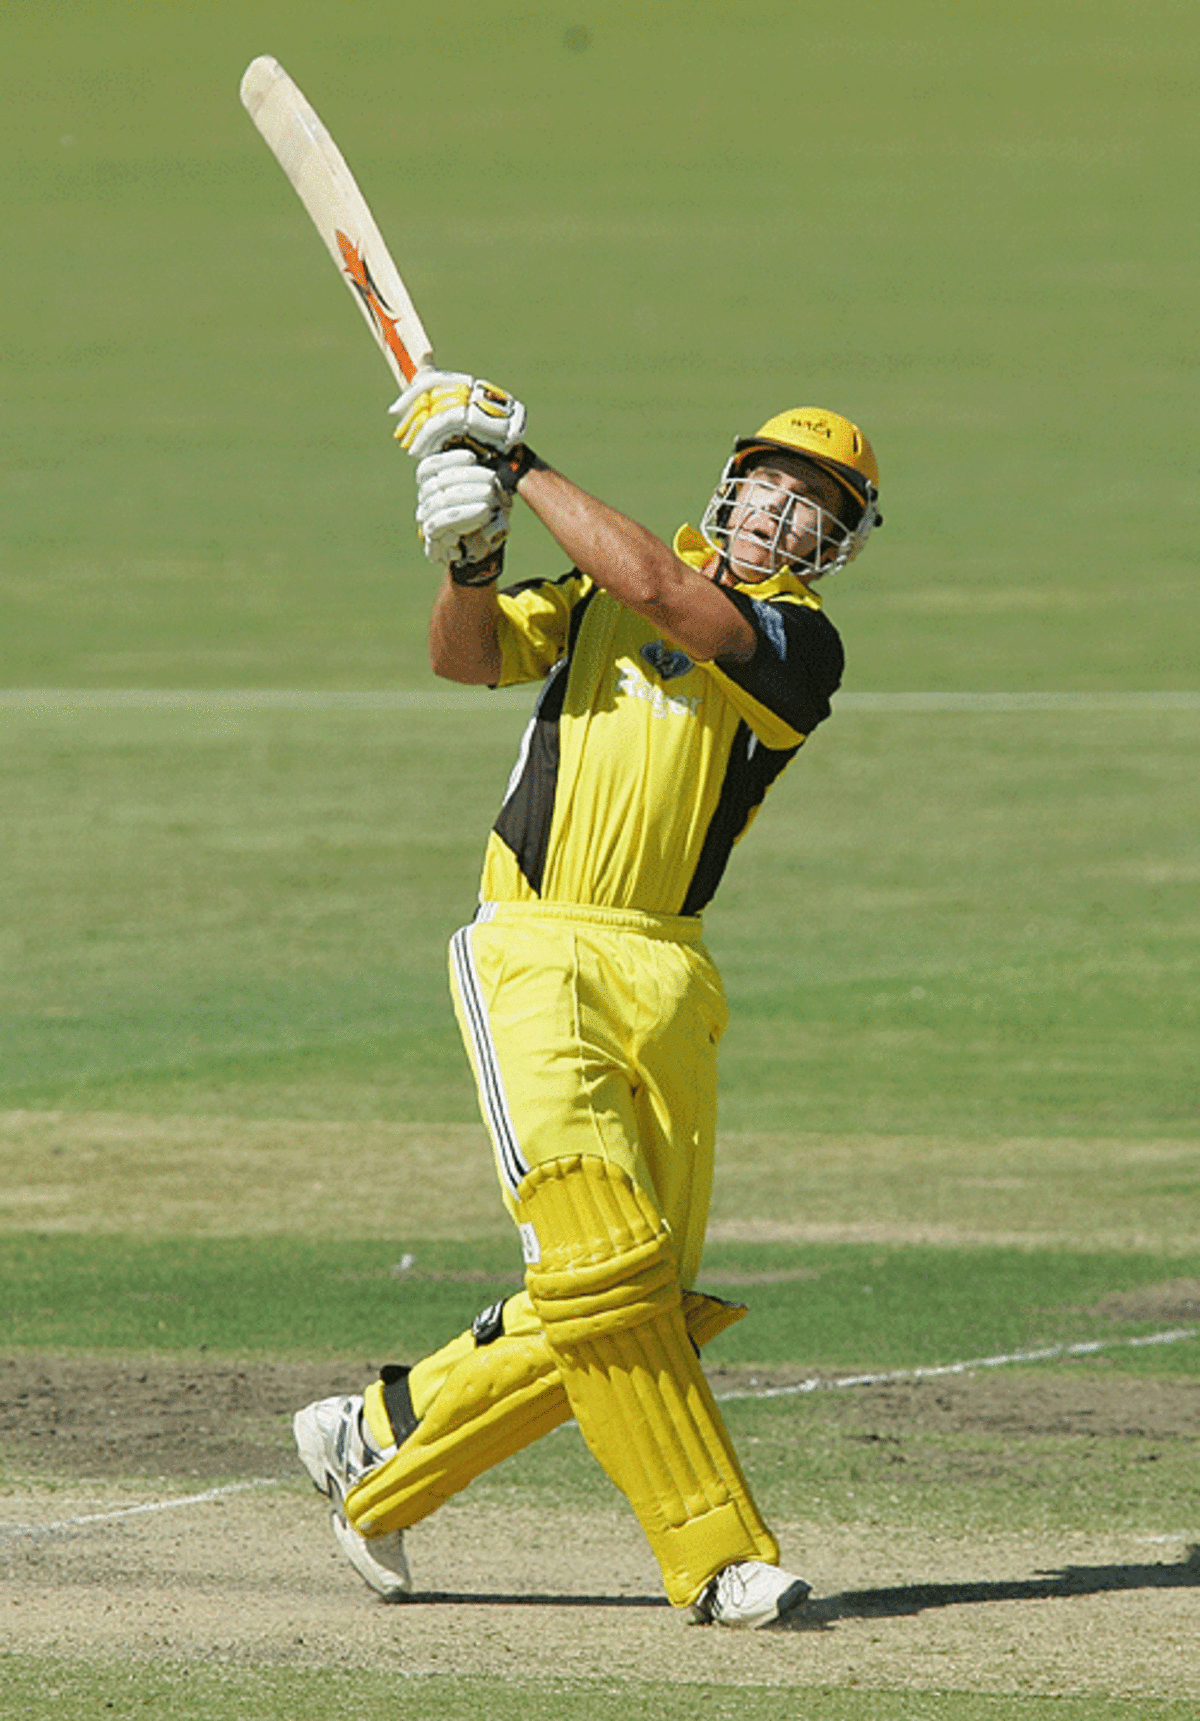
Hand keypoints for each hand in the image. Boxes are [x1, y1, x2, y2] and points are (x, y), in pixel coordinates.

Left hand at [391, 369, 526, 461]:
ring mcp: (481, 399)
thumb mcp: (460, 436)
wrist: (514, 472)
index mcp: (472, 388)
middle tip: (398, 427)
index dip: (413, 392)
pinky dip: (426, 436)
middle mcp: (477, 388)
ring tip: (409, 447)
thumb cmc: (487, 457)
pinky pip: (444, 420)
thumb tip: (416, 415)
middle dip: (411, 407)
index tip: (396, 410)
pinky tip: (419, 451)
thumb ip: (443, 423)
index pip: (436, 379)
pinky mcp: (478, 415)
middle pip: (434, 386)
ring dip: (418, 426)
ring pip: (437, 403)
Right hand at [415, 448, 510, 570]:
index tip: (472, 457)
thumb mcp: (491, 492)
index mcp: (433, 486)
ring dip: (467, 496)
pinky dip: (462, 515)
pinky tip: (483, 511)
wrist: (484, 552)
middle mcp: (426, 502)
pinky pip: (439, 525)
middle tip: (491, 478)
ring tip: (490, 495)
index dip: (448, 459)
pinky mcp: (432, 542)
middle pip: (437, 483)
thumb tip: (490, 456)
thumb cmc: (488, 516)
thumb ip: (485, 477)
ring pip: (439, 502)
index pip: (429, 466)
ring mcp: (426, 522)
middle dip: (466, 477)